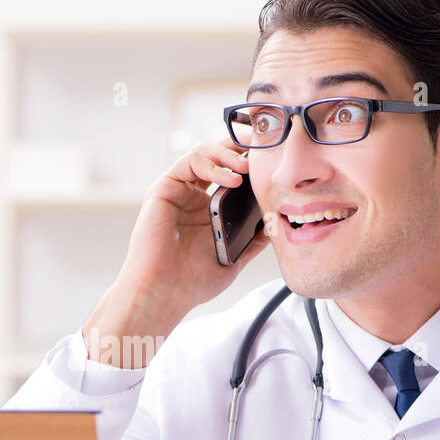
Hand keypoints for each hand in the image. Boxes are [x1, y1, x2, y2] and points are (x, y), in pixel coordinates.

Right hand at [118, 136, 272, 317]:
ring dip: (228, 154)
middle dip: (240, 148)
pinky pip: (189, 162)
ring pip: (203, 153)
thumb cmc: (192, 281)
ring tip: (248, 165)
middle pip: (217, 158)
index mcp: (209, 210)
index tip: (271, 161)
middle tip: (262, 147)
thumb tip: (276, 223)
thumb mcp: (234, 258)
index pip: (230, 174)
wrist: (165, 292)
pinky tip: (231, 179)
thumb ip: (253, 240)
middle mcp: (192, 196)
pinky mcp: (163, 189)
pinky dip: (212, 164)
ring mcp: (178, 191)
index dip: (249, 163)